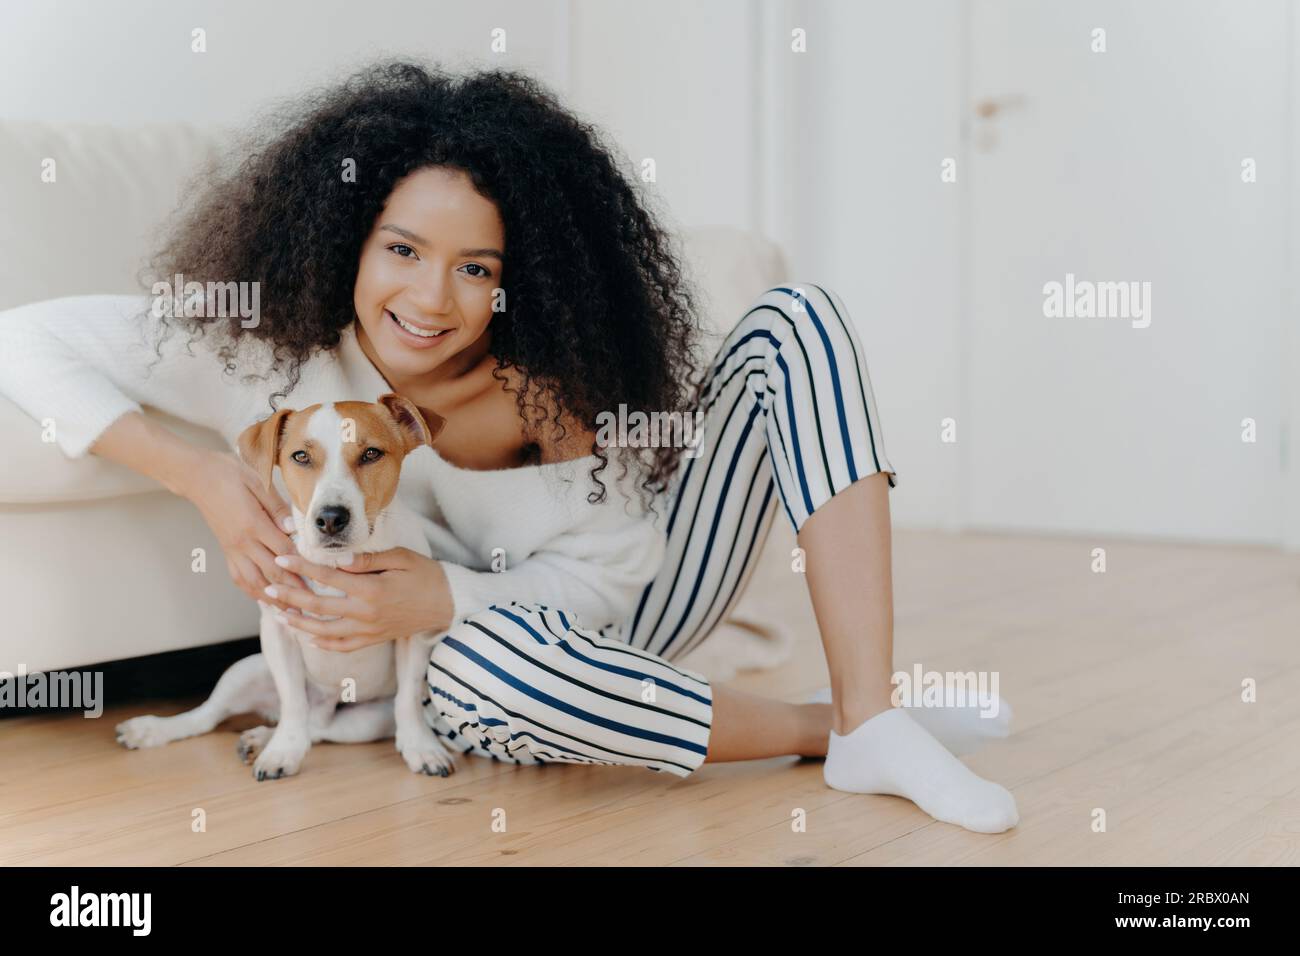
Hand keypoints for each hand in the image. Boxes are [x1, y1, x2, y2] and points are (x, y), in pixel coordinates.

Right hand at [184, 449, 307, 611]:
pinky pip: (238, 577)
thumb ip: (277, 506)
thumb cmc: (228, 473)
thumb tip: (294, 527)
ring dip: (272, 598)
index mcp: (253, 524)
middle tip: (312, 604)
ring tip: (290, 611)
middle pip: (272, 572)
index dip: (302, 567)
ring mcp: (232, 549)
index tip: (320, 579)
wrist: (196, 476)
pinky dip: (252, 590)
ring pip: (253, 581)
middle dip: (293, 590)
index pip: (284, 551)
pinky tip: (263, 598)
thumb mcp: (258, 482)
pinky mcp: (225, 550)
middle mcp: (241, 542)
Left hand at [265, 548, 453, 651]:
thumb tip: (339, 560)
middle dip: (290, 597)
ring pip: (324, 632)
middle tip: (268, 588)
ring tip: (279, 614)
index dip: (302, 567)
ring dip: (298, 624)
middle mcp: (365, 613)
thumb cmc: (426, 575)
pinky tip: (307, 636)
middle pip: (318, 607)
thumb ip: (368, 560)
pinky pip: (342, 646)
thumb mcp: (401, 558)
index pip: (328, 578)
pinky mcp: (373, 639)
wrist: (447, 604)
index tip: (282, 558)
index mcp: (371, 589)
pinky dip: (322, 643)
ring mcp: (368, 630)